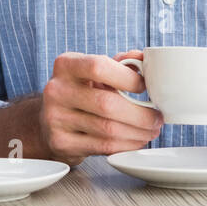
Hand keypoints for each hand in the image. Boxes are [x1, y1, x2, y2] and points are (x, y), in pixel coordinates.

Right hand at [38, 50, 162, 166]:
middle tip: (157, 118)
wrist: (49, 121)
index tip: (145, 87)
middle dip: (140, 114)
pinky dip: (126, 145)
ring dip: (138, 132)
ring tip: (151, 130)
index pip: (98, 66)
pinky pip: (103, 146)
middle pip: (106, 104)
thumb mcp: (94, 72)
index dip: (127, 78)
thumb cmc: (81, 91)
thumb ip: (120, 63)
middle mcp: (56, 90)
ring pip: (108, 129)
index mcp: (66, 65)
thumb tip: (144, 59)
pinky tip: (136, 140)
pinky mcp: (61, 143)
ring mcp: (55, 118)